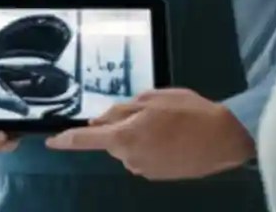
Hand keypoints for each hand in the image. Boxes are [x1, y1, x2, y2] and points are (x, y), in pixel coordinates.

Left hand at [44, 88, 254, 179]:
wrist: (225, 138)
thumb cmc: (188, 112)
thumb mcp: (151, 99)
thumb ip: (121, 111)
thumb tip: (99, 122)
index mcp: (123, 138)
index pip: (85, 140)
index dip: (65, 140)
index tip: (50, 141)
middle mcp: (129, 159)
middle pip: (112, 141)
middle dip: (122, 127)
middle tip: (150, 113)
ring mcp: (145, 170)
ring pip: (130, 148)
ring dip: (140, 136)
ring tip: (169, 124)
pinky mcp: (160, 177)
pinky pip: (145, 157)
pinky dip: (153, 147)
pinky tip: (174, 138)